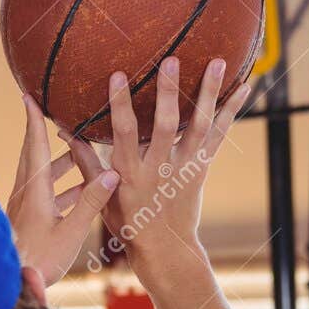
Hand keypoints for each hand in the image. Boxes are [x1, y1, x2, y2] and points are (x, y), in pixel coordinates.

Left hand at [7, 94, 118, 285]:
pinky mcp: (26, 221)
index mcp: (34, 192)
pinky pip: (45, 195)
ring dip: (62, 164)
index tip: (29, 95)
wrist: (12, 287)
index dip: (34, 119)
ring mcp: (24, 209)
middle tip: (62, 116)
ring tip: (83, 155)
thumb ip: (92, 202)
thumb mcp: (72, 232)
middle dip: (49, 134)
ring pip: (42, 176)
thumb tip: (111, 173)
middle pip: (37, 156)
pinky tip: (81, 192)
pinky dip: (62, 188)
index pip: (35, 146)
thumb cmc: (40, 262)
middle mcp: (25, 195)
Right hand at [100, 56, 250, 284]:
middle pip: (166, 126)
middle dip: (169, 92)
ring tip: (219, 61)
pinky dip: (233, 110)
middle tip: (172, 60)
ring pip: (199, 126)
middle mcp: (159, 169)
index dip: (121, 105)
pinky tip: (246, 86)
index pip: (124, 134)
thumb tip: (63, 131)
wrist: (164, 248)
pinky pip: (221, 135)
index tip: (117, 76)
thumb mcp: (101, 195)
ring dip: (209, 92)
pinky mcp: (202, 168)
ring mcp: (184, 168)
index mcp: (129, 173)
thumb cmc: (127, 220)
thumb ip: (85, 161)